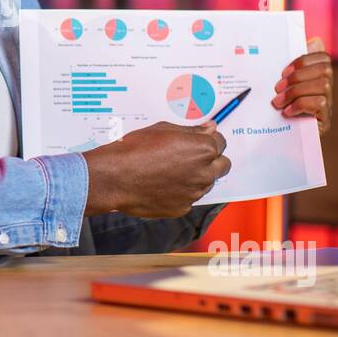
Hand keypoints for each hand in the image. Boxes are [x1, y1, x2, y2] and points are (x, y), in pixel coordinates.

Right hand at [82, 120, 230, 217]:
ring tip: (170, 171)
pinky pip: (189, 198)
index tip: (199, 142)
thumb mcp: (164, 129)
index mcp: (203, 149)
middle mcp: (204, 172)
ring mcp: (194, 193)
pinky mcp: (182, 208)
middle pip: (222, 166)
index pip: (221, 143)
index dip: (209, 141)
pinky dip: (181, 192)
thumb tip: (210, 128)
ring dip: (196, 177)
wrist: (115, 177)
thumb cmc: (136, 149)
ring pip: (206, 183)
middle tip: (191, 157)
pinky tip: (162, 185)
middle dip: (211, 160)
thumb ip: (192, 131)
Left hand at [271, 35, 332, 134]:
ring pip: (323, 86)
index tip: (283, 71)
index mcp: (317, 75)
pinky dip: (300, 105)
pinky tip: (287, 112)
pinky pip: (320, 103)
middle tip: (277, 87)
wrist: (281, 138)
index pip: (323, 57)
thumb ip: (291, 65)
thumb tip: (313, 40)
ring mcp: (329, 104)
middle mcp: (327, 88)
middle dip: (298, 76)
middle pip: (325, 70)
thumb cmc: (279, 106)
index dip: (304, 60)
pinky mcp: (326, 120)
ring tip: (278, 102)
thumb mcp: (282, 84)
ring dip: (296, 91)